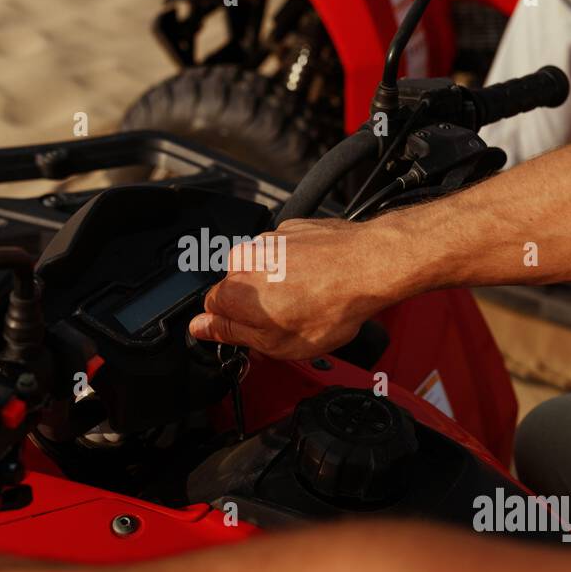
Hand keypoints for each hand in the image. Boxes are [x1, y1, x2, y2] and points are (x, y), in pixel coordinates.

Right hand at [188, 217, 415, 359]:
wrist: (369, 265)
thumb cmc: (330, 306)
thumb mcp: (277, 342)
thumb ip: (232, 334)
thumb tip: (201, 328)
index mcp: (234, 291)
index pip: (211, 311)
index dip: (235, 327)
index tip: (255, 334)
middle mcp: (244, 260)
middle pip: (238, 288)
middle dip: (257, 304)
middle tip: (289, 320)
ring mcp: (268, 240)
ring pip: (261, 269)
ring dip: (277, 284)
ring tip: (309, 298)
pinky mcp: (291, 229)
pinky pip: (283, 252)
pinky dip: (296, 265)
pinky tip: (318, 279)